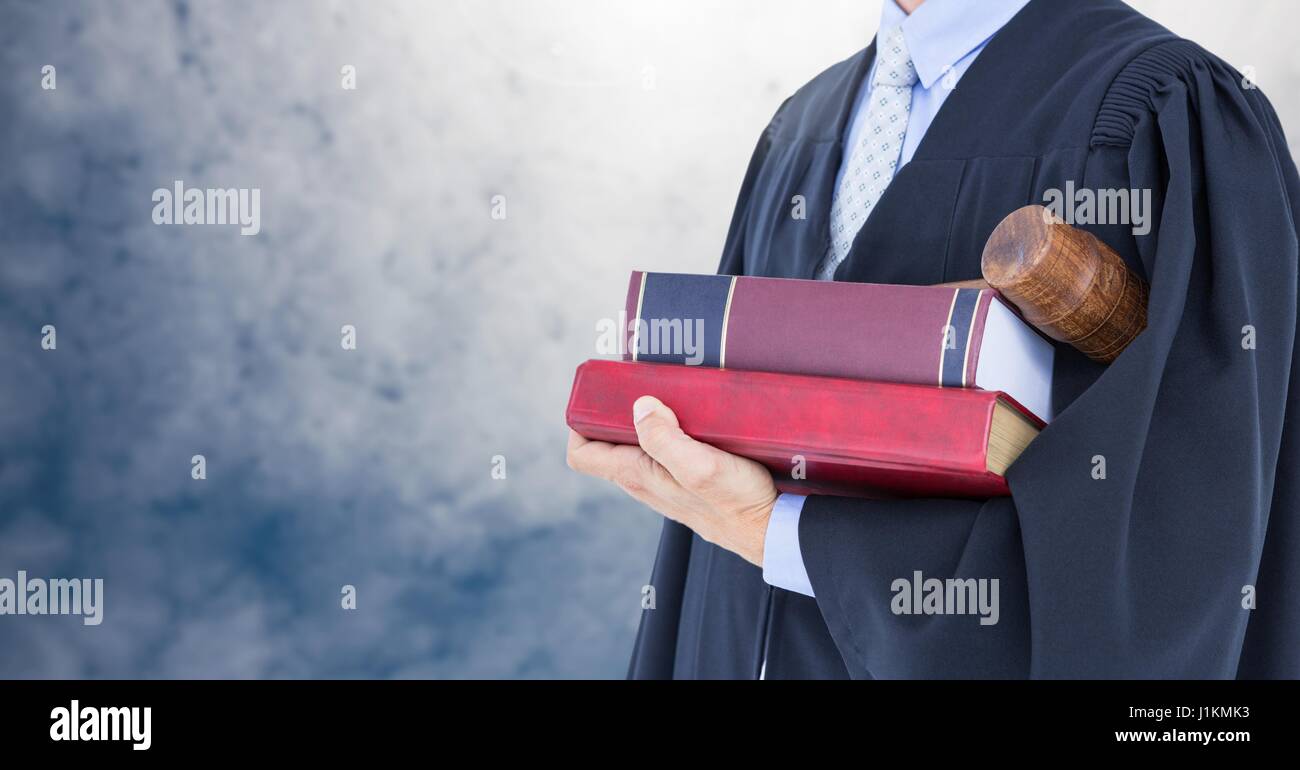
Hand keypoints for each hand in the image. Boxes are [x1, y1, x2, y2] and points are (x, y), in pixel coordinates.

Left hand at [566, 396, 778, 566]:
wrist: (771, 530)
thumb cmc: (738, 503)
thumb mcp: (701, 466)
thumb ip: (665, 439)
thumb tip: (639, 407)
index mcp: (636, 475)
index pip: (582, 454)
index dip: (580, 424)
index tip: (599, 397)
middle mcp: (643, 483)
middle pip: (607, 446)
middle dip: (614, 414)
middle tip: (639, 384)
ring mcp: (664, 485)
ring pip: (636, 448)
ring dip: (643, 421)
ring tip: (666, 395)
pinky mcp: (686, 483)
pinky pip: (662, 454)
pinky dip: (667, 432)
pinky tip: (691, 418)